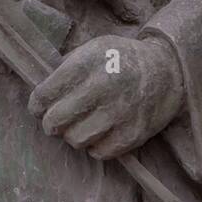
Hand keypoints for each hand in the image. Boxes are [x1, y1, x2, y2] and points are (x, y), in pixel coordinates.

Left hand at [28, 33, 183, 158]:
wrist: (165, 70)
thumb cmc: (120, 58)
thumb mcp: (92, 48)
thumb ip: (67, 68)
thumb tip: (41, 95)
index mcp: (88, 62)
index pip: (46, 93)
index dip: (36, 104)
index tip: (38, 107)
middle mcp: (103, 86)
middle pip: (56, 120)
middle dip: (50, 123)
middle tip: (54, 121)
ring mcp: (120, 112)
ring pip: (75, 140)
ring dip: (72, 135)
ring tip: (79, 125)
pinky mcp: (134, 134)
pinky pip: (99, 153)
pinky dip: (94, 146)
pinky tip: (98, 132)